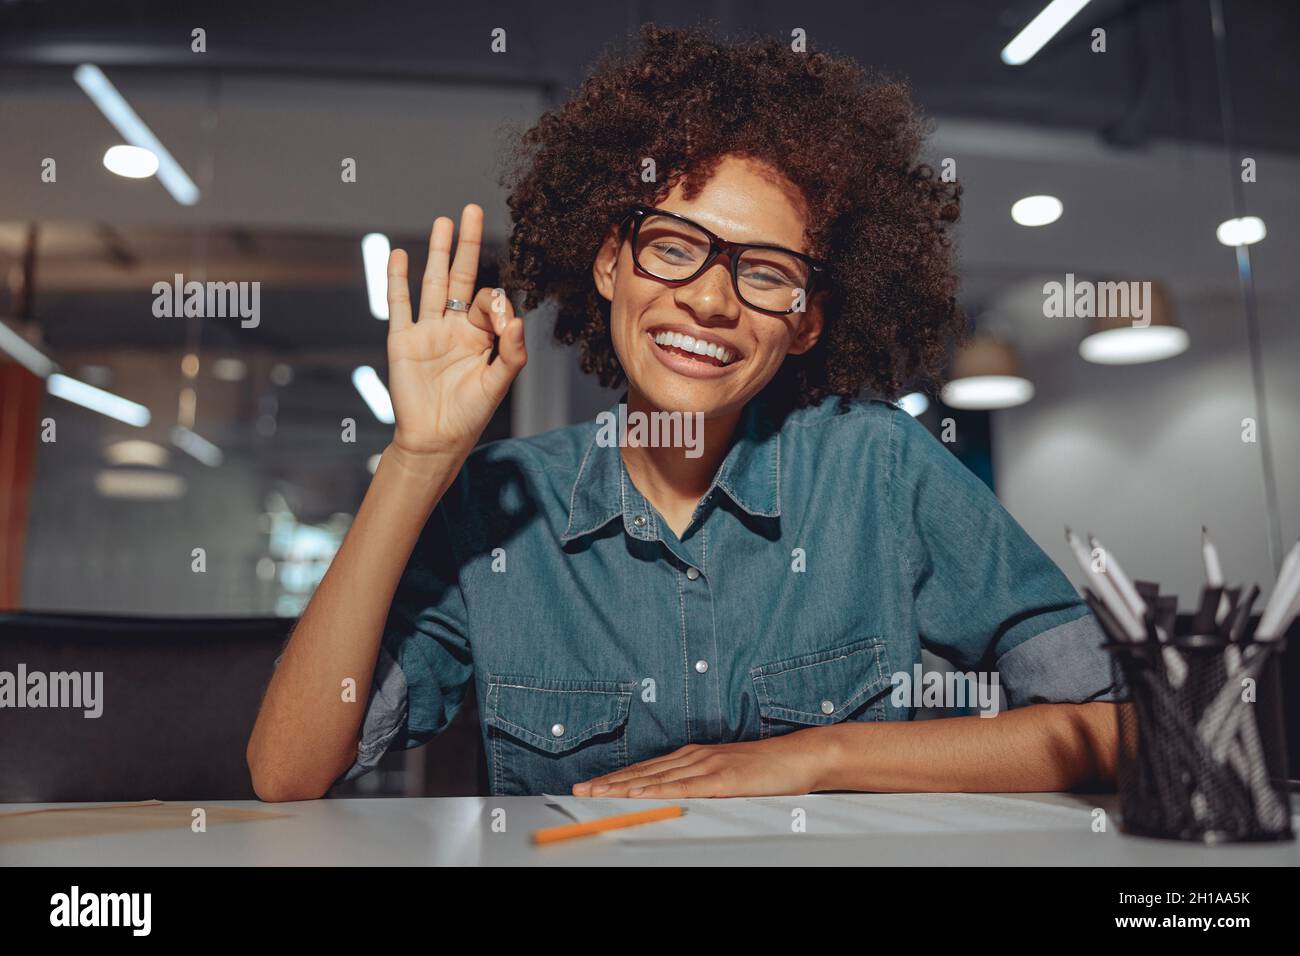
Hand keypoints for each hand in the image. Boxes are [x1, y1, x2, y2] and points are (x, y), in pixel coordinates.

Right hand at [386, 204, 526, 460]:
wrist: (434, 438)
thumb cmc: (469, 414)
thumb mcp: (498, 382)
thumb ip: (511, 351)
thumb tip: (514, 316)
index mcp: (480, 336)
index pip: (489, 302)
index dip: (496, 303)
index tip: (499, 319)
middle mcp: (454, 327)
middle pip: (461, 276)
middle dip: (467, 244)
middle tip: (472, 210)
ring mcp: (426, 330)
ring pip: (432, 282)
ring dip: (438, 252)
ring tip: (443, 222)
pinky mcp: (402, 339)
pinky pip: (399, 304)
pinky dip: (397, 279)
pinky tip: (400, 255)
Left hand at [571, 730, 831, 797]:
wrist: (797, 756)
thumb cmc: (765, 769)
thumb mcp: (726, 774)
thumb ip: (701, 782)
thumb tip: (676, 797)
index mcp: (693, 756)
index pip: (647, 769)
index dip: (617, 778)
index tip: (592, 785)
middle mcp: (694, 757)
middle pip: (644, 772)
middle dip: (609, 782)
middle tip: (580, 789)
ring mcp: (706, 766)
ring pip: (656, 778)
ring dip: (623, 786)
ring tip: (597, 793)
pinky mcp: (721, 779)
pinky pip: (682, 787)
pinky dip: (657, 790)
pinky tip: (638, 793)